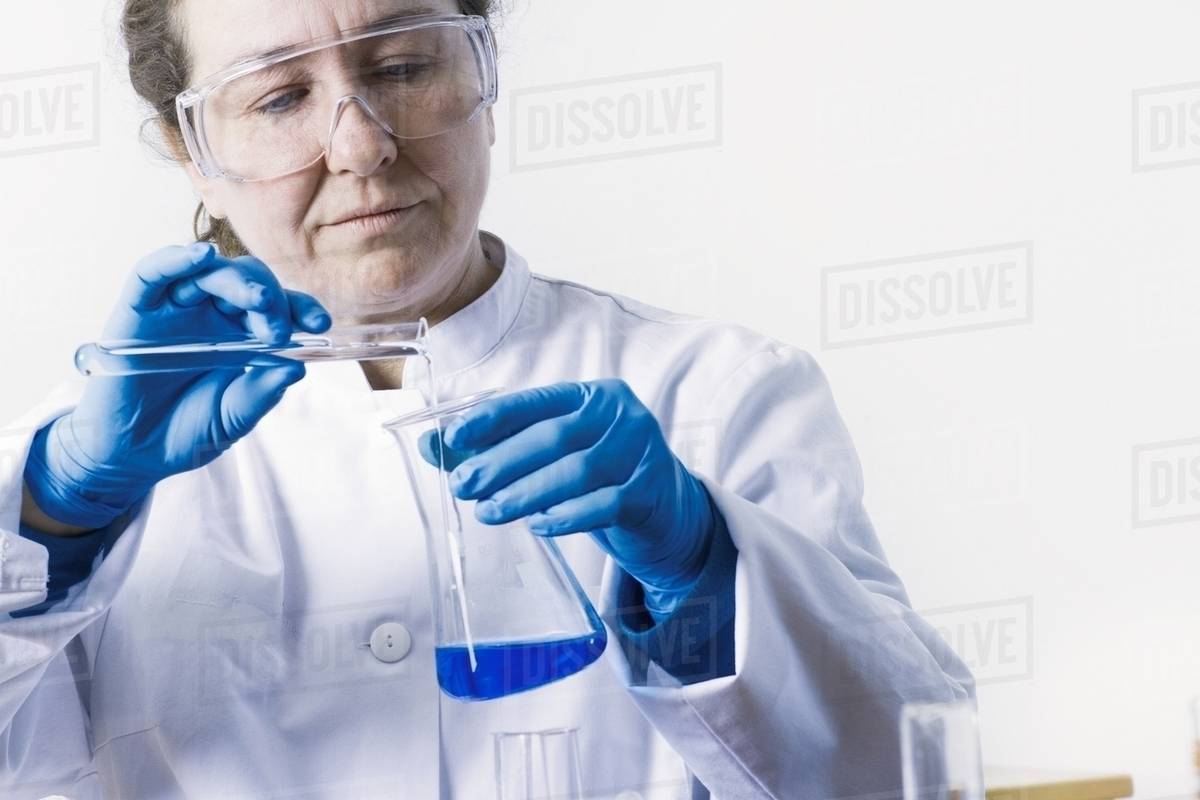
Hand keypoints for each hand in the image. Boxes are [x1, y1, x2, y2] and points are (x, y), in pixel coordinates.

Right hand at [23, 242, 331, 529]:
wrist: (135, 454)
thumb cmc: (188, 431)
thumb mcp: (234, 417)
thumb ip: (262, 392)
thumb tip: (297, 366)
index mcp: (244, 334)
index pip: (279, 308)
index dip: (301, 309)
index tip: (319, 325)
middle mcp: (213, 314)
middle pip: (248, 283)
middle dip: (271, 300)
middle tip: (277, 330)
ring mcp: (176, 308)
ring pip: (209, 273)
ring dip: (237, 280)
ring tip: (257, 299)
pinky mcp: (138, 309)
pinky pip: (152, 273)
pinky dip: (175, 260)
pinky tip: (200, 256)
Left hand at [423, 380, 716, 612]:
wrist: (667, 511)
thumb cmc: (601, 475)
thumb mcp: (555, 454)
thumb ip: (498, 447)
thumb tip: (434, 446)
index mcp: (591, 395)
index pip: (535, 401)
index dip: (492, 419)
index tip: (453, 438)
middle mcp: (620, 414)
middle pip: (553, 437)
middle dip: (502, 462)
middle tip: (464, 485)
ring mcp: (641, 451)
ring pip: (576, 471)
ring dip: (526, 493)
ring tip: (489, 512)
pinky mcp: (651, 492)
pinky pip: (604, 504)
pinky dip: (567, 515)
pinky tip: (538, 525)